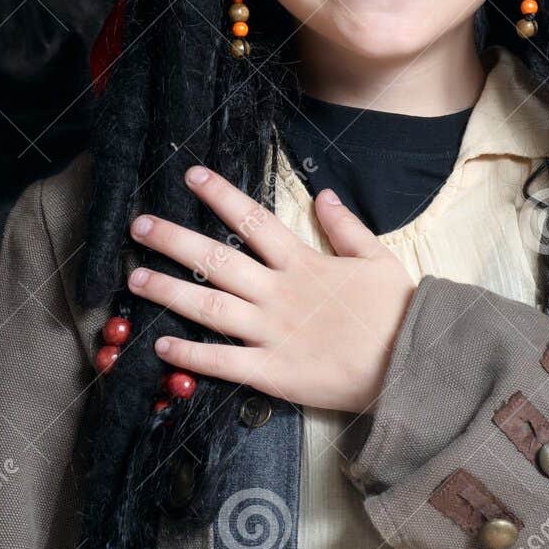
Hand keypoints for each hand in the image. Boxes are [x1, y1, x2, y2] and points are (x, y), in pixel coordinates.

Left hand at [126, 165, 419, 413]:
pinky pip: (223, 362)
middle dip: (174, 240)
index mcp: (303, 263)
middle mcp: (278, 293)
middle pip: (217, 260)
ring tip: (135, 278)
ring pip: (209, 307)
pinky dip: (191, 354)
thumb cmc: (398, 313)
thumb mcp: (378, 259)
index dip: (220, 196)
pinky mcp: (272, 373)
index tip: (192, 176)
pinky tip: (161, 345)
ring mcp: (271, 333)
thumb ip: (346, 227)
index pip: (253, 220)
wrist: (413, 367)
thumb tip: (323, 193)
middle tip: (139, 226)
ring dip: (168, 291)